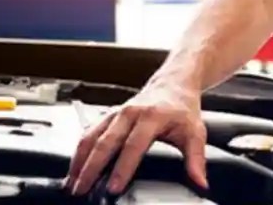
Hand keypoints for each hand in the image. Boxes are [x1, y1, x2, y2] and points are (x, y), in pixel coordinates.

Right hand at [66, 75, 207, 195]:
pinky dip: (79, 151)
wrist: (174, 83)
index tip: (113, 188)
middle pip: (105, 142)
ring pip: (91, 136)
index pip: (133, 145)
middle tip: (81, 190)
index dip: (122, 168)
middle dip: (91, 168)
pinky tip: (74, 167)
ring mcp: (116, 112)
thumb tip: (200, 182)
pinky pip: (89, 132)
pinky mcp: (108, 115)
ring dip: (79, 160)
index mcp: (151, 116)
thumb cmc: (183, 108)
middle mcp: (130, 112)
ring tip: (72, 183)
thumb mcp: (195, 132)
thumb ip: (196, 159)